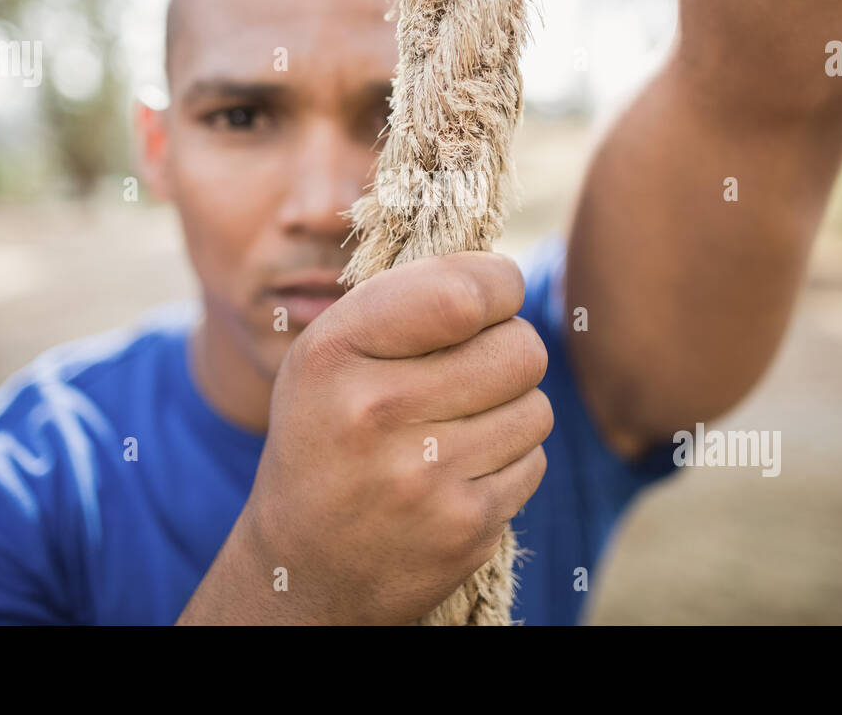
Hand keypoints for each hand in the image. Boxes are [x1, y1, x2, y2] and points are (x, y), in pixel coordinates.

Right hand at [235, 251, 551, 624]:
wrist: (306, 565)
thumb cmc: (329, 434)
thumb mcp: (330, 354)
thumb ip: (407, 302)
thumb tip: (501, 276)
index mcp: (337, 350)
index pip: (465, 292)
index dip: (498, 286)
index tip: (488, 300)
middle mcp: (375, 410)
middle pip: (519, 349)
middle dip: (510, 351)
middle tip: (474, 369)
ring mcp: (422, 475)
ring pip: (535, 407)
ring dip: (512, 410)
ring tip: (461, 424)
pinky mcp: (463, 526)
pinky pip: (533, 462)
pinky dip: (509, 461)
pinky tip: (461, 471)